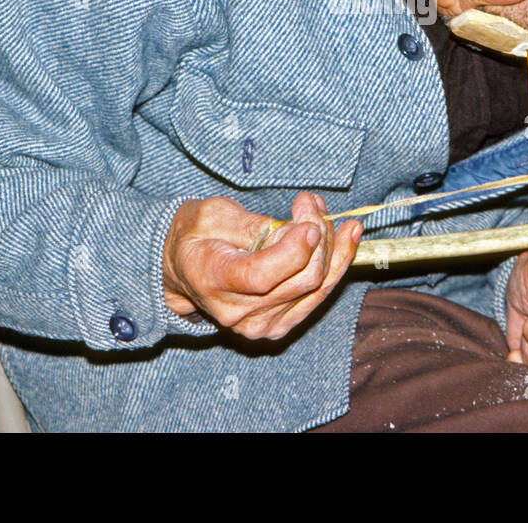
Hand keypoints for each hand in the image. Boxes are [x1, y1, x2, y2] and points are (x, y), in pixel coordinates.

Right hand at [161, 191, 361, 339]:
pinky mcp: (278, 325)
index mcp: (213, 280)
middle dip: (317, 235)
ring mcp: (260, 324)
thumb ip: (250, 224)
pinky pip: (318, 296)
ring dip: (332, 247)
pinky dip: (335, 265)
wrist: (183, 271)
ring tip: (326, 214)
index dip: (294, 250)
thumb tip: (295, 229)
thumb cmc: (196, 236)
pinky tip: (343, 237)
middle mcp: (238, 312)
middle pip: (300, 279)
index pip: (262, 276)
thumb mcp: (211, 214)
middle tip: (311, 203)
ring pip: (317, 288)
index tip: (309, 221)